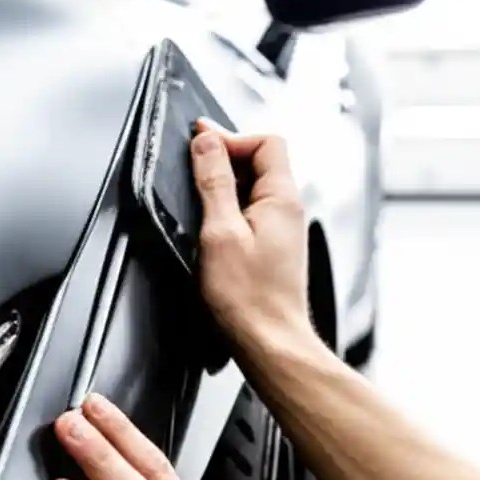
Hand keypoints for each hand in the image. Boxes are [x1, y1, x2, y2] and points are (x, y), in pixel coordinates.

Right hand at [188, 120, 313, 352]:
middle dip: (224, 158)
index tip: (199, 143)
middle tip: (192, 170)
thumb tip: (207, 142)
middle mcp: (288, 209)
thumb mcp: (219, 231)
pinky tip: (210, 229)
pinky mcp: (272, 247)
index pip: (265, 141)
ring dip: (224, 185)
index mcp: (282, 198)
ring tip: (199, 203)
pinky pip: (251, 211)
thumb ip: (214, 181)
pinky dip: (229, 209)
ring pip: (254, 187)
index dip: (230, 137)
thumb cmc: (248, 298)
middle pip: (260, 160)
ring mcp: (282, 229)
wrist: (268, 342)